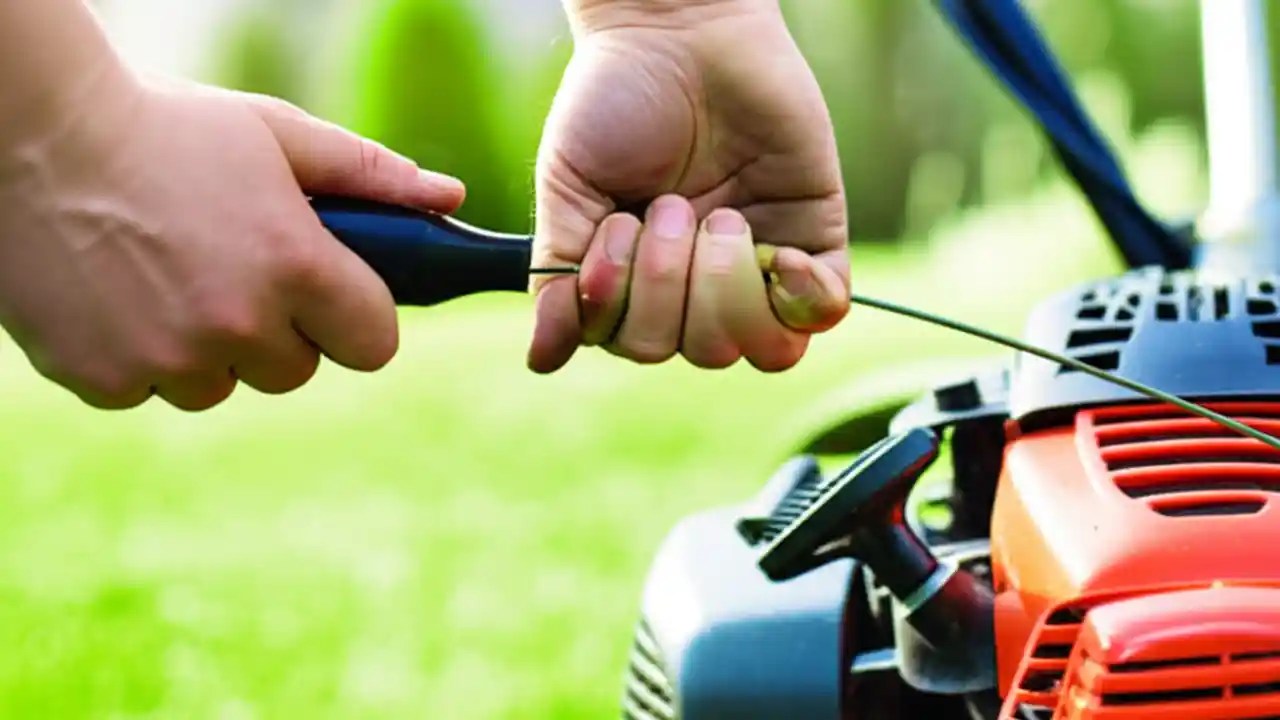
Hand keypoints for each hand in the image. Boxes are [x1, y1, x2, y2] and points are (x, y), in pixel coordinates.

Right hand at [0, 69, 464, 410]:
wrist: (26, 134)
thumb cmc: (167, 128)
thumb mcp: (277, 134)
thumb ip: (371, 173)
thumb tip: (451, 199)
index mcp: (294, 264)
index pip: (375, 345)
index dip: (357, 320)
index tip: (333, 298)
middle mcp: (236, 321)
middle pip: (296, 371)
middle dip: (279, 330)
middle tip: (235, 270)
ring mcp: (166, 357)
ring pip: (221, 386)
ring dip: (208, 349)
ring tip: (169, 276)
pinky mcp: (102, 380)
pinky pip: (151, 391)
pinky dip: (141, 357)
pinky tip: (119, 296)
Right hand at [530, 0, 849, 372]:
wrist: (678, 29)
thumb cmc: (613, 101)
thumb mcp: (568, 190)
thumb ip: (558, 277)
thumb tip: (541, 359)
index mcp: (641, 283)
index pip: (642, 347)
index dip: (624, 307)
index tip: (613, 230)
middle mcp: (700, 286)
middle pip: (700, 351)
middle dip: (673, 283)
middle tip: (667, 206)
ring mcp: (758, 266)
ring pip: (760, 345)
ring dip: (728, 285)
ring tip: (716, 215)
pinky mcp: (813, 239)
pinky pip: (822, 312)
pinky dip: (802, 296)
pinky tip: (778, 252)